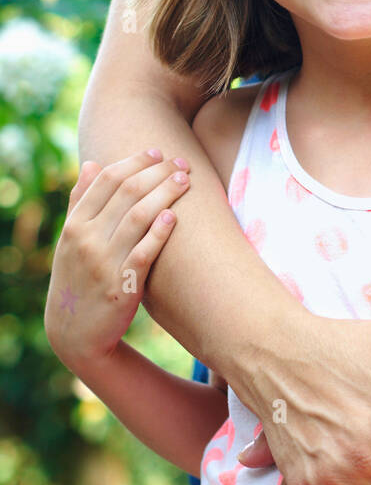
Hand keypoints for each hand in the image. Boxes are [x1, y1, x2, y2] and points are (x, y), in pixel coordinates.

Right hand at [45, 149, 190, 369]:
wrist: (75, 333)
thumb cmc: (77, 278)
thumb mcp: (70, 241)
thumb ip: (80, 201)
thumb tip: (91, 163)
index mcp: (74, 225)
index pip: (107, 180)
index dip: (134, 161)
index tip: (157, 151)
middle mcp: (86, 240)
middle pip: (127, 192)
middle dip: (157, 172)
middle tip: (182, 162)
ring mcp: (104, 264)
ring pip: (139, 216)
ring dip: (165, 193)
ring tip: (186, 179)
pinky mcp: (122, 286)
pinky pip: (143, 253)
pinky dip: (159, 232)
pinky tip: (174, 216)